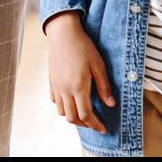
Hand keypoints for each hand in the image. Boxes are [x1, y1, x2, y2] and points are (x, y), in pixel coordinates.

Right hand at [44, 11, 115, 132]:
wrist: (62, 33)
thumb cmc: (82, 46)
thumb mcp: (98, 65)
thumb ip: (104, 86)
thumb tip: (111, 104)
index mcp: (78, 87)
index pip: (86, 115)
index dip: (95, 125)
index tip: (103, 129)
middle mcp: (65, 90)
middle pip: (72, 117)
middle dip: (85, 124)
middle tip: (95, 123)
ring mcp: (56, 86)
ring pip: (61, 112)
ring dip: (73, 117)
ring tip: (84, 114)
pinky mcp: (51, 81)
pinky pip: (55, 101)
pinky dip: (63, 107)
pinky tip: (71, 101)